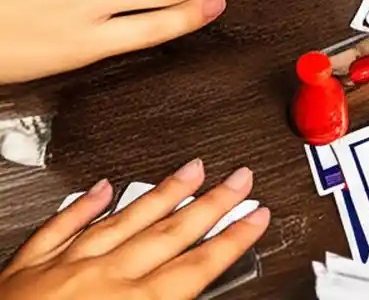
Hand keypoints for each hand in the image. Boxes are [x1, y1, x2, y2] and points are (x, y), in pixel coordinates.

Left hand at [0, 160, 268, 299]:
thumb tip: (195, 299)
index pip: (199, 265)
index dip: (234, 238)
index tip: (256, 216)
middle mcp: (104, 279)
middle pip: (170, 233)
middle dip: (211, 204)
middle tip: (238, 178)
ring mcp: (63, 268)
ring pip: (124, 219)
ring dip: (162, 194)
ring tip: (190, 170)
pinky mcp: (25, 268)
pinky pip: (61, 226)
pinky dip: (86, 205)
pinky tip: (103, 188)